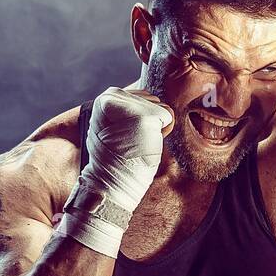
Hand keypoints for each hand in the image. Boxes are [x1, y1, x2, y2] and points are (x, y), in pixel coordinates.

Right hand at [83, 85, 175, 213]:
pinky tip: (147, 143)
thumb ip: (131, 110)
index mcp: (106, 97)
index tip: (124, 134)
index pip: (141, 97)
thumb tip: (162, 107)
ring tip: (137, 141)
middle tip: (131, 140)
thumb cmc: (117, 156)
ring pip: (162, 107)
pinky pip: (168, 117)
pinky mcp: (145, 116)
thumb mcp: (115, 126)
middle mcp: (115, 95)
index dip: (140, 118)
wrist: (111, 179)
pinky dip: (164, 132)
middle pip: (152, 100)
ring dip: (156, 127)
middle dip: (150, 120)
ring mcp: (130, 105)